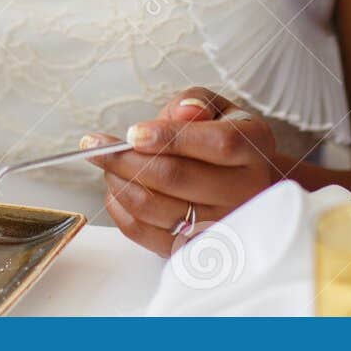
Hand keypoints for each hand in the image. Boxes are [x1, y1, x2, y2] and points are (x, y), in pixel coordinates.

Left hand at [85, 87, 283, 256]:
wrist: (251, 190)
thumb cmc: (228, 143)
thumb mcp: (222, 110)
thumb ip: (198, 102)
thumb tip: (183, 112)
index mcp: (254, 150)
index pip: (217, 143)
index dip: (170, 137)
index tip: (133, 132)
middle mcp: (244, 192)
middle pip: (176, 177)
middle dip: (126, 159)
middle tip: (96, 146)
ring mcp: (220, 226)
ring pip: (155, 206)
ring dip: (119, 182)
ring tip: (108, 164)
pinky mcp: (193, 249)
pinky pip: (145, 233)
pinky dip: (120, 209)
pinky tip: (116, 188)